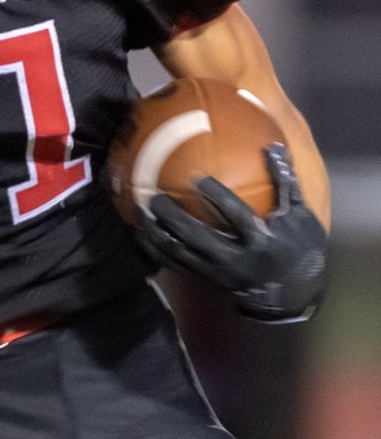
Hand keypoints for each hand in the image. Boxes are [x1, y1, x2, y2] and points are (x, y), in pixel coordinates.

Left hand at [136, 143, 327, 321]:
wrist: (293, 292)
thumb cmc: (299, 246)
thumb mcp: (300, 215)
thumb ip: (285, 182)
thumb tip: (273, 146)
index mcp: (261, 240)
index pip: (237, 216)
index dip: (218, 198)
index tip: (198, 178)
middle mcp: (237, 258)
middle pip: (199, 238)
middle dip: (174, 219)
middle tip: (155, 196)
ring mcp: (219, 272)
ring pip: (181, 254)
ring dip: (158, 234)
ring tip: (139, 211)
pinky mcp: (207, 280)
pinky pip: (175, 265)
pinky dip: (155, 250)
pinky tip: (139, 234)